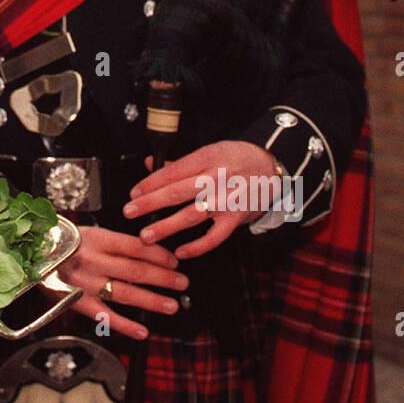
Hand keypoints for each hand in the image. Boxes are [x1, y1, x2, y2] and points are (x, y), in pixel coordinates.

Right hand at [58, 226, 187, 340]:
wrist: (30, 255)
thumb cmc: (62, 243)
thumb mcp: (88, 232)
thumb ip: (114, 242)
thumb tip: (147, 250)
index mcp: (97, 239)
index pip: (136, 247)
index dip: (159, 254)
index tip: (174, 261)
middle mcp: (93, 261)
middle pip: (136, 270)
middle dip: (163, 278)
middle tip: (182, 283)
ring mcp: (86, 283)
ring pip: (125, 293)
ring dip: (152, 300)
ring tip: (171, 305)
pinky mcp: (78, 302)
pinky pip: (105, 316)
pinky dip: (125, 325)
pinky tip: (142, 331)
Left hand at [124, 140, 278, 258]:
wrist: (274, 167)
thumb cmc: (238, 158)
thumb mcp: (211, 151)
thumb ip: (181, 162)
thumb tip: (151, 164)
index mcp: (207, 158)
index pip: (172, 172)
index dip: (149, 184)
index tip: (133, 194)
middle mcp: (216, 179)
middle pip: (177, 193)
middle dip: (149, 204)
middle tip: (129, 212)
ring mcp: (226, 200)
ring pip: (191, 215)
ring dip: (166, 227)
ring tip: (146, 236)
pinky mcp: (236, 219)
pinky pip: (215, 237)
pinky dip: (197, 246)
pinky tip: (180, 251)